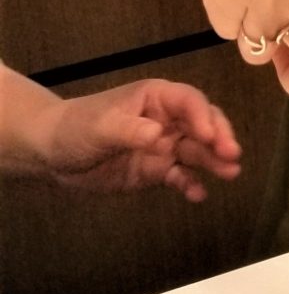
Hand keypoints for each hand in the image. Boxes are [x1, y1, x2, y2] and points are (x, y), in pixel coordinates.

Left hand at [20, 81, 241, 200]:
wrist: (52, 154)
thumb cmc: (75, 128)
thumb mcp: (100, 127)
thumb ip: (129, 130)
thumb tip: (157, 135)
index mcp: (156, 98)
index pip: (189, 102)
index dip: (203, 116)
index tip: (209, 135)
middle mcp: (167, 120)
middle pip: (203, 125)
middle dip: (219, 138)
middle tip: (232, 154)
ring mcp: (164, 146)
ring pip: (198, 152)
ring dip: (215, 161)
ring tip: (231, 173)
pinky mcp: (157, 170)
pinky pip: (181, 176)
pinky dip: (191, 184)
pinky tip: (198, 195)